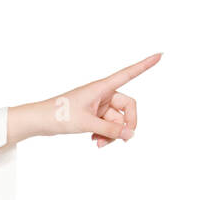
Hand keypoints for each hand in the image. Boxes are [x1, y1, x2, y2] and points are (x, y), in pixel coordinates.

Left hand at [9, 52, 161, 145]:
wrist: (39, 121)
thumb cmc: (59, 115)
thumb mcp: (87, 124)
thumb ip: (110, 130)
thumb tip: (131, 135)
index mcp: (101, 87)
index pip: (128, 74)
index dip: (145, 65)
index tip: (160, 54)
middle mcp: (102, 94)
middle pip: (127, 107)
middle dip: (126, 125)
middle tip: (124, 140)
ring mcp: (98, 105)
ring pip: (116, 121)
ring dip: (112, 134)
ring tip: (99, 145)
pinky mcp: (92, 115)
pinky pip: (107, 125)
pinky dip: (104, 134)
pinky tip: (95, 142)